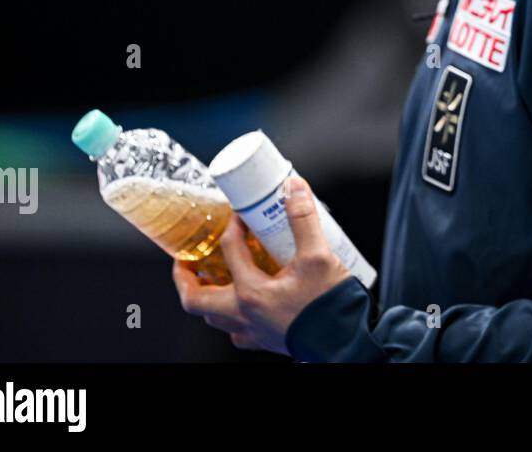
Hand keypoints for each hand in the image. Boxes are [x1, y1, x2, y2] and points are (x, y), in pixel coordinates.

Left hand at [172, 175, 352, 354]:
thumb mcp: (319, 256)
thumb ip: (304, 219)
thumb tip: (293, 189)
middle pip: (196, 299)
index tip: (239, 215)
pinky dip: (231, 317)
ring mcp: (252, 331)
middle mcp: (244, 315)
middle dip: (186, 278)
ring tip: (212, 279)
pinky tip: (243, 306)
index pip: (229, 250)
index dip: (233, 227)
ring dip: (208, 297)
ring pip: (213, 317)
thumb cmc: (330, 308)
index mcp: (251, 292)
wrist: (345, 342)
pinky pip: (237, 332)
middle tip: (186, 261)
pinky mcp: (265, 341)